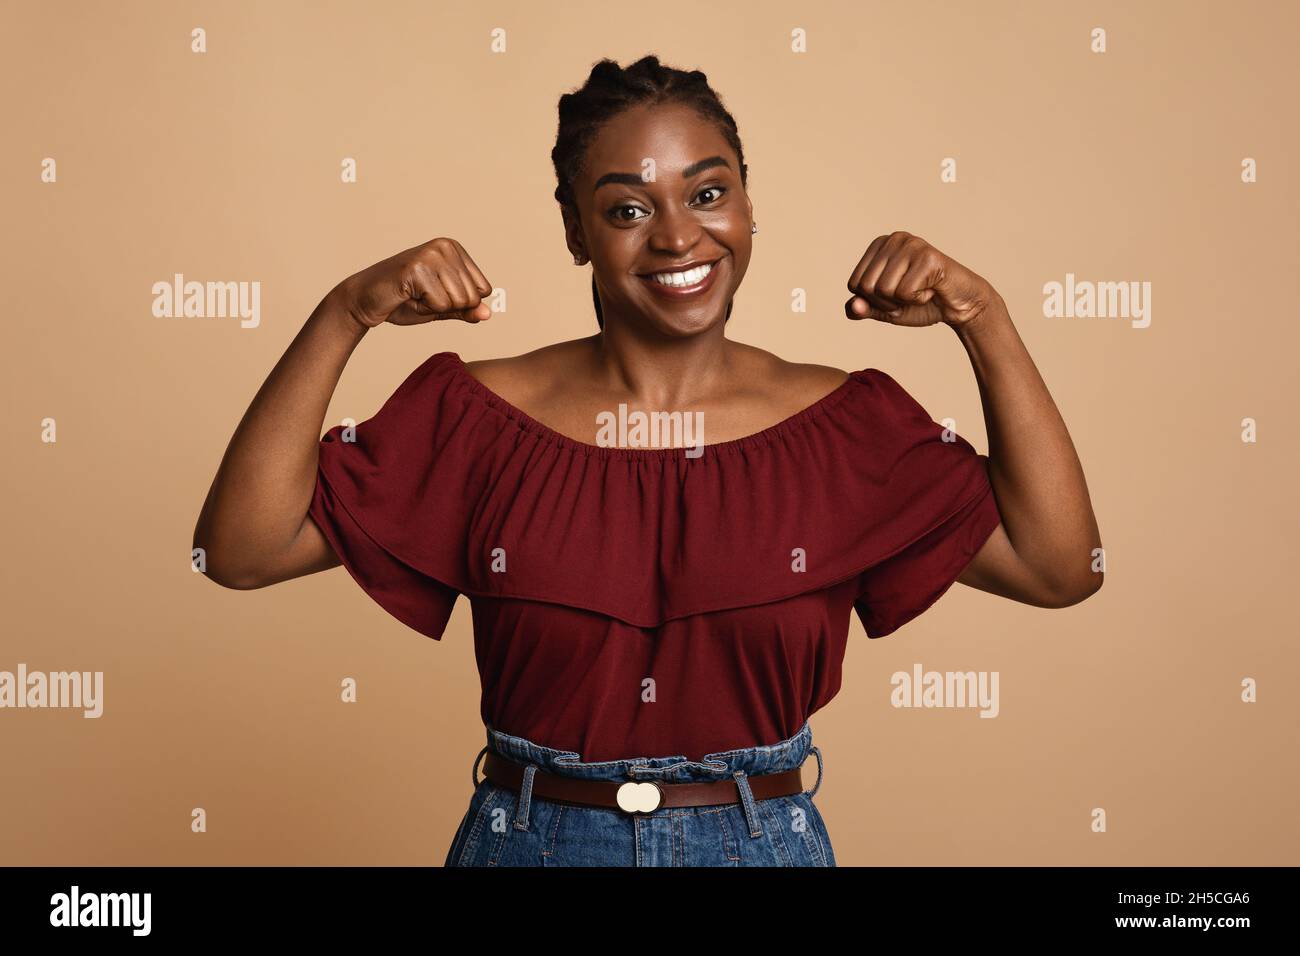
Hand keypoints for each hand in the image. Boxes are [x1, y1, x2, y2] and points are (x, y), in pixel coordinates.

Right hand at [334, 237, 493, 327]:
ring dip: (434, 308)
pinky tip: (406, 295)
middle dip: (447, 307)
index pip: (483, 290)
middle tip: (422, 296)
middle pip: (472, 297)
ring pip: (457, 301)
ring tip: (414, 295)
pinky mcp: (417, 267)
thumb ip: (465, 309)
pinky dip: (423, 308)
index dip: (460, 302)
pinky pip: (439, 304)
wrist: (365, 300)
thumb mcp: (441, 307)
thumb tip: (489, 314)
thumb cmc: (402, 302)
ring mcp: (431, 254)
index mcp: (454, 249)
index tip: (435, 294)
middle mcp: (445, 246)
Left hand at [845, 231, 993, 329]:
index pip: (854, 284)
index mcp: (878, 246)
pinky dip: (918, 299)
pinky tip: (931, 289)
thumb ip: (864, 309)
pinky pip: (905, 292)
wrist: (959, 305)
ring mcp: (911, 245)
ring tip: (921, 291)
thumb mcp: (885, 309)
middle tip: (909, 296)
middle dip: (886, 303)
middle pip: (867, 287)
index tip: (895, 295)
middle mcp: (893, 238)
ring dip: (902, 302)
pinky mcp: (928, 256)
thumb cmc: (921, 302)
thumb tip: (852, 306)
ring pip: (883, 289)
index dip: (873, 302)